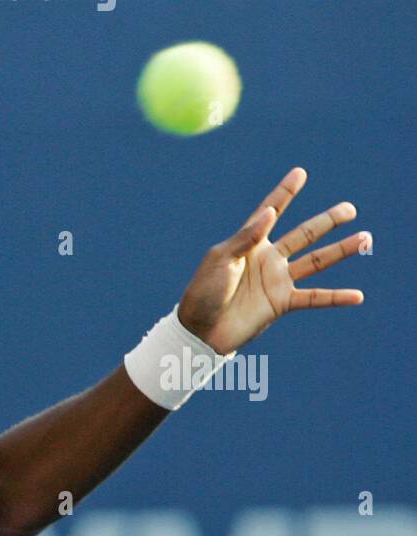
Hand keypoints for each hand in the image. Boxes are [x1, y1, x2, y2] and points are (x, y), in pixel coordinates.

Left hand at [177, 167, 367, 355]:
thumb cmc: (203, 293)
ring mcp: (277, 280)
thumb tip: (270, 212)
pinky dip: (335, 297)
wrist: (199, 331)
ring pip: (316, 261)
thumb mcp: (220, 260)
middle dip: (327, 221)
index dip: (285, 194)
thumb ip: (245, 238)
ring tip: (366, 239)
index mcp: (248, 244)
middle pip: (304, 234)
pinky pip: (314, 298)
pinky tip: (358, 296)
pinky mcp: (281, 303)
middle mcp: (268, 259)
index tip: (300, 173)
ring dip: (341, 250)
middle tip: (349, 209)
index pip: (270, 212)